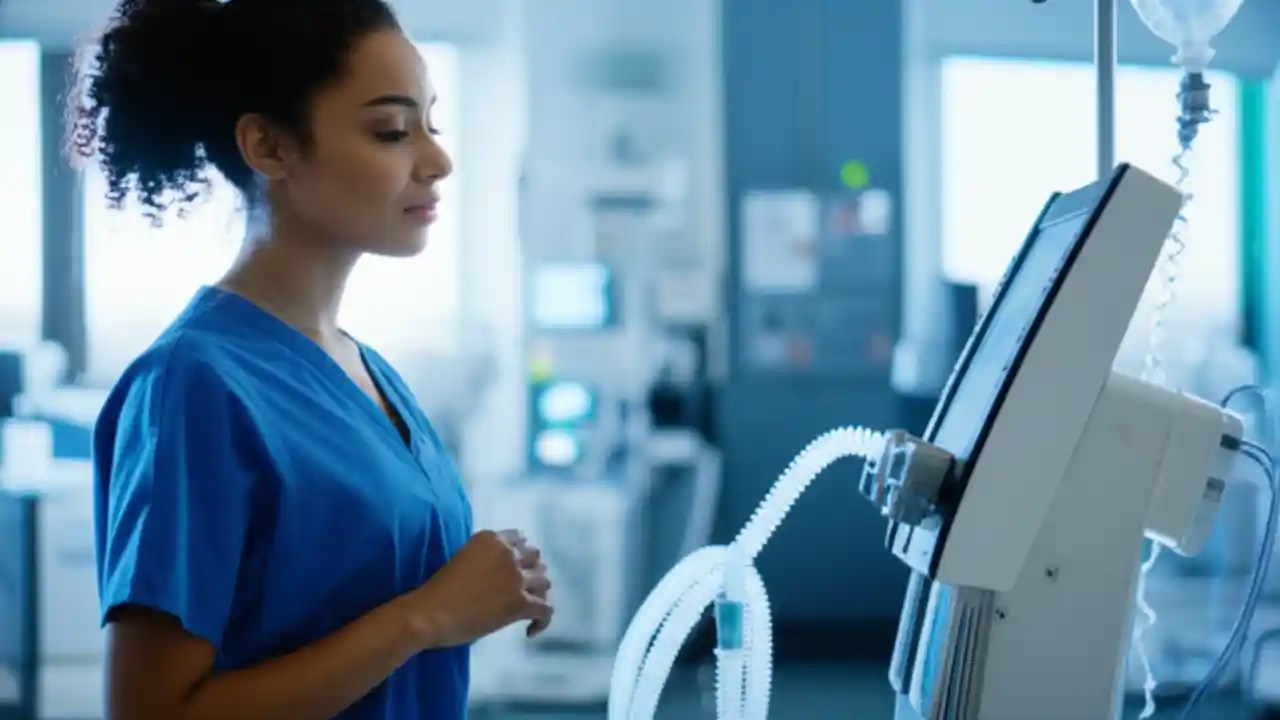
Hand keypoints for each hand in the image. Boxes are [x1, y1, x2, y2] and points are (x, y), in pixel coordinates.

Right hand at [409, 529, 552, 647]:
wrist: (428, 613)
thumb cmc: (436, 591)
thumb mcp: (463, 560)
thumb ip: (484, 560)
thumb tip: (497, 575)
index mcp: (491, 539)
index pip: (520, 540)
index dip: (522, 556)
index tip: (517, 568)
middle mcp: (508, 553)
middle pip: (536, 559)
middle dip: (532, 573)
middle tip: (522, 590)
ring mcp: (516, 577)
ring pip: (545, 582)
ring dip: (538, 595)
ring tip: (526, 609)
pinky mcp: (520, 602)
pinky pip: (546, 610)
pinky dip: (541, 621)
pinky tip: (529, 630)